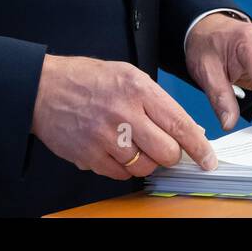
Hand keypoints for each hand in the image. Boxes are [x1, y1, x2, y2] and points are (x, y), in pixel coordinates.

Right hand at [30, 54, 217, 180]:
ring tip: (132, 143)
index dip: (199, 147)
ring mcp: (106, 137)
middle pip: (167, 152)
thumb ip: (157, 101)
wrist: (44, 88)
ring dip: (145, 161)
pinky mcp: (90, 156)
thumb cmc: (88, 80)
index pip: (180, 124)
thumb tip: (187, 128)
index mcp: (138, 89)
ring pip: (145, 166)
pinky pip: (120, 175)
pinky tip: (114, 150)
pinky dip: (123, 168)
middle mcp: (124, 113)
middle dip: (171, 155)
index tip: (208, 160)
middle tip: (163, 148)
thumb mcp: (128, 75)